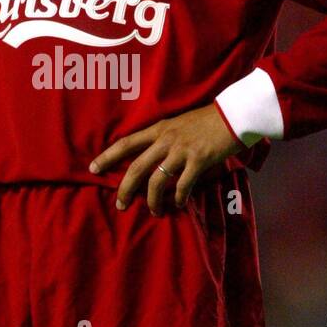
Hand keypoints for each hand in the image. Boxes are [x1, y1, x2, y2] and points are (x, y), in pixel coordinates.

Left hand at [89, 104, 241, 214]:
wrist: (234, 115)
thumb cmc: (207, 119)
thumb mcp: (179, 123)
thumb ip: (165, 138)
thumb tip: (153, 157)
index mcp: (159, 129)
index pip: (126, 143)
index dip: (107, 156)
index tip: (93, 168)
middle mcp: (166, 139)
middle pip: (136, 168)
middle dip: (125, 189)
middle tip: (121, 205)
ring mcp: (182, 150)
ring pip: (157, 181)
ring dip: (153, 200)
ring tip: (155, 211)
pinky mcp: (199, 160)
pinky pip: (182, 185)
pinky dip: (179, 197)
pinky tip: (179, 203)